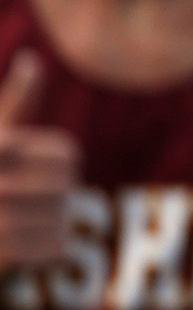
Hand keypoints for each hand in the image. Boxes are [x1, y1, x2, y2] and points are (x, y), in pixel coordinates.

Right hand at [0, 53, 77, 268]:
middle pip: (68, 186)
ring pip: (62, 218)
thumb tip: (32, 60)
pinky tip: (26, 245)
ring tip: (24, 223)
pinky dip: (49, 248)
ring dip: (52, 223)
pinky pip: (55, 247)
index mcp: (2, 147)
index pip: (69, 155)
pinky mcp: (2, 250)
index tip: (44, 172)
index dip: (65, 165)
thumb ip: (17, 102)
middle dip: (58, 195)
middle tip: (34, 202)